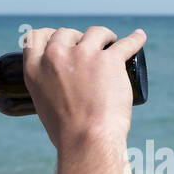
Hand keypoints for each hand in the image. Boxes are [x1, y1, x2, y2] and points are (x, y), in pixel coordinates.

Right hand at [21, 26, 145, 150]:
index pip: (36, 37)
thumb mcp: (44, 107)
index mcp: (34, 69)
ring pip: (95, 32)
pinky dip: (135, 39)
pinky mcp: (109, 59)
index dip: (49, 35)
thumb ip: (48, 92)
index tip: (61, 41)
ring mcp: (83, 55)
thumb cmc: (68, 134)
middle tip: (89, 50)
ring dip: (104, 36)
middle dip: (78, 38)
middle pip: (66, 32)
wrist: (88, 141)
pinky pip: (127, 43)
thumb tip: (61, 93)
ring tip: (112, 44)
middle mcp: (55, 56)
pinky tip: (139, 37)